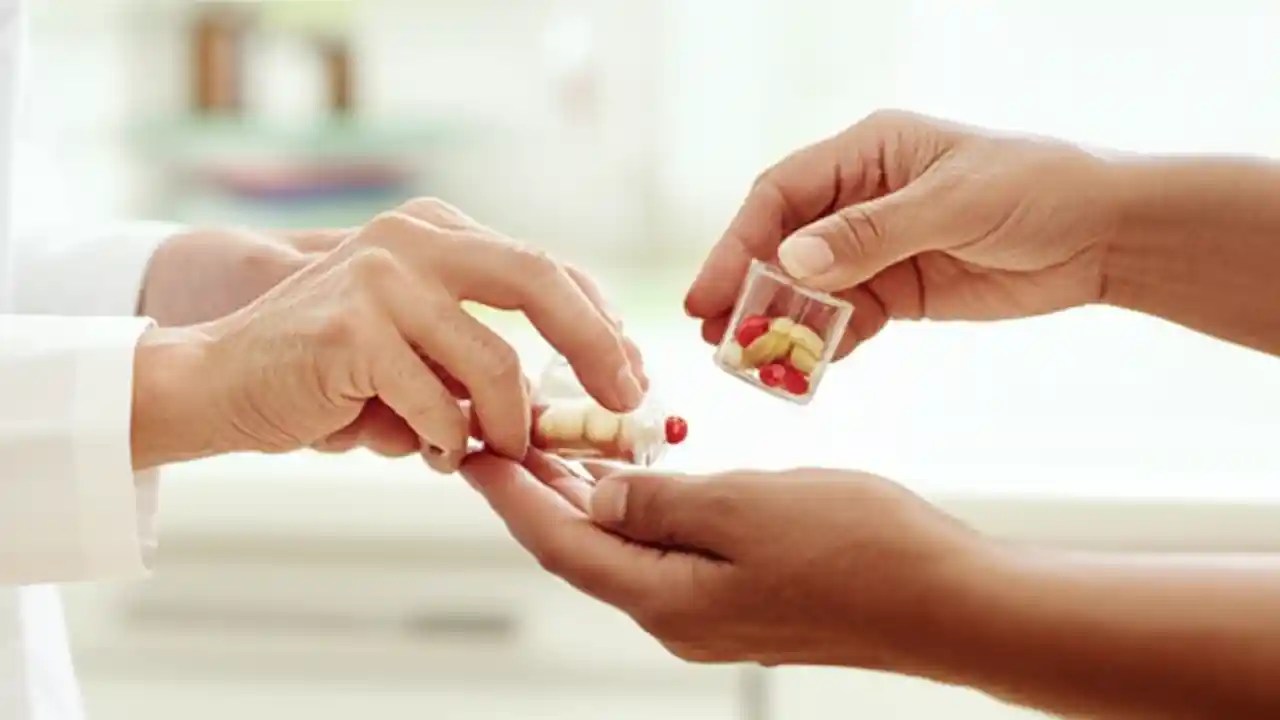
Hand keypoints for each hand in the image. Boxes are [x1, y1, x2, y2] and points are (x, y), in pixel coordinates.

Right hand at [131, 199, 645, 470]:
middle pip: (540, 281)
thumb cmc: (329, 373)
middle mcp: (413, 238)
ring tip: (494, 450)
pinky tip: (432, 453)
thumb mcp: (418, 345)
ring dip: (508, 423)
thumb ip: (483, 354)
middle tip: (627, 401)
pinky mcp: (353, 327)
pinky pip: (439, 405)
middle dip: (598, 347)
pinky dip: (448, 443)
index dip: (600, 319)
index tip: (631, 370)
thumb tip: (580, 398)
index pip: (544, 266)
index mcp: (436, 233)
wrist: (218, 381)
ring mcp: (381, 277)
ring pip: (495, 362)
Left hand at [460, 452, 987, 669]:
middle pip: (586, 548)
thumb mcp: (748, 507)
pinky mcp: (746, 594)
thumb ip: (661, 502)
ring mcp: (714, 609)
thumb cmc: (862, 550)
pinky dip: (642, 506)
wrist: (950, 601)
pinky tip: (639, 473)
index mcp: (667, 598)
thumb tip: (597, 497)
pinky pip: (669, 548)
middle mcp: (679, 614)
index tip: (472, 452)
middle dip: (541, 490)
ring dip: (590, 495)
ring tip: (557, 441)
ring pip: (627, 546)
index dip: (511, 497)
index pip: (560, 544)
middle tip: (505, 434)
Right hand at [686, 110, 1117, 356]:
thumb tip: (791, 261)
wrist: (1105, 236)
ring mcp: (877, 248)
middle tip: (713, 335)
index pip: (781, 194)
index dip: (738, 241)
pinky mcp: (899, 292)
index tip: (710, 292)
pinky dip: (824, 343)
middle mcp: (861, 198)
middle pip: (783, 243)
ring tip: (749, 361)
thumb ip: (870, 234)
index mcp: (867, 153)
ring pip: (809, 288)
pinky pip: (846, 319)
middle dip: (747, 287)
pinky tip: (804, 368)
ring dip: (780, 323)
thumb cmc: (1036, 191)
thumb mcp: (951, 205)